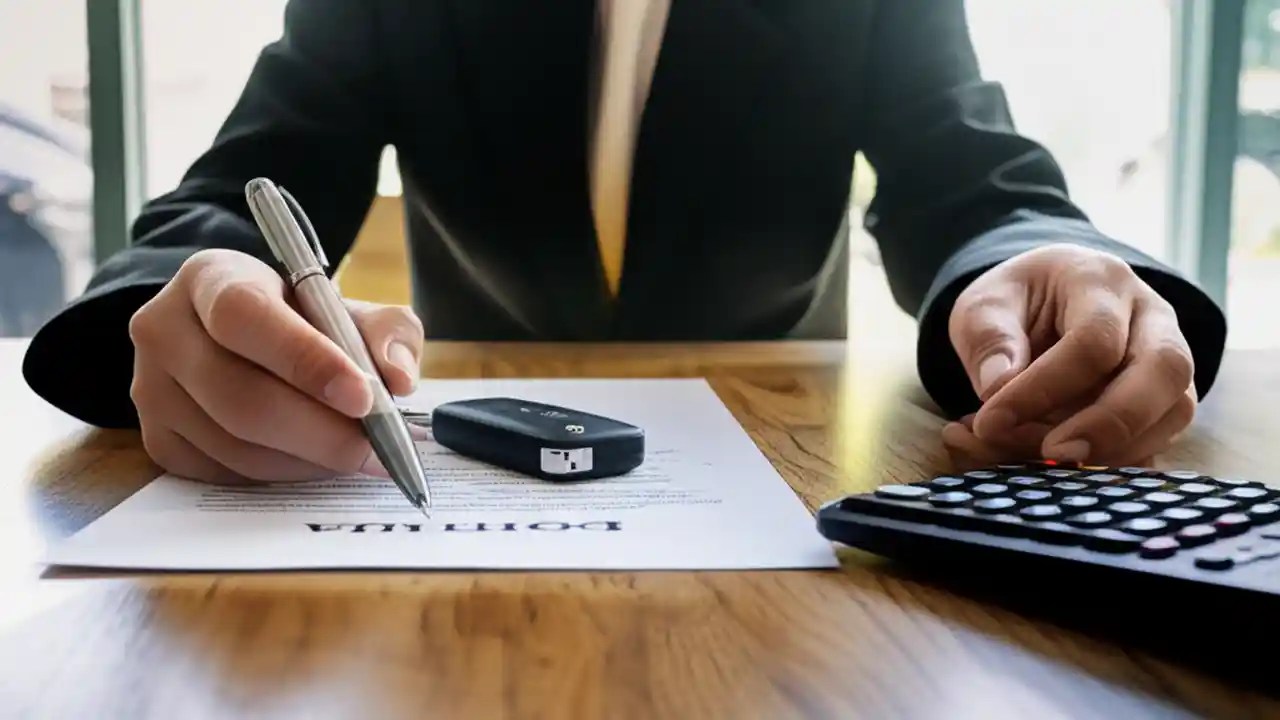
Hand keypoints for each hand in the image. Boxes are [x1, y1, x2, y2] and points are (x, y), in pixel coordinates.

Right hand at [128, 249, 424, 483]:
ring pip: (233, 444)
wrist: (236, 338)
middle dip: (320, 431)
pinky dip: (281, 475)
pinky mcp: (157, 440)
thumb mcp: (346, 305)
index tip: (363, 396)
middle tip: (374, 447)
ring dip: (306, 459)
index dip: (306, 360)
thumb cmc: (297, 318)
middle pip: (239, 396)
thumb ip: (386, 330)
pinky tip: (315, 460)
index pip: (245, 317)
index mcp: (210, 279)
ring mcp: (151, 390)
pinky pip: (224, 473)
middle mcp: (164, 330)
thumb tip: (398, 378)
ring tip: (355, 454)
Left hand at [945, 244, 1195, 467]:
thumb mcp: (983, 307)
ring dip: (1117, 447)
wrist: (1044, 298)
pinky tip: (1073, 473)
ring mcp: (1169, 356)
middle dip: (1108, 424)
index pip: (1092, 341)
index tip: (991, 423)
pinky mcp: (1166, 397)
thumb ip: (989, 342)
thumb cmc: (1015, 303)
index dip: (1043, 389)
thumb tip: (996, 389)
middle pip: (1164, 371)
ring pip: (1175, 409)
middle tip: (1053, 455)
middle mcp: (1151, 315)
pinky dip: (1120, 459)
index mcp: (1100, 281)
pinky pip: (1163, 435)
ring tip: (1052, 463)